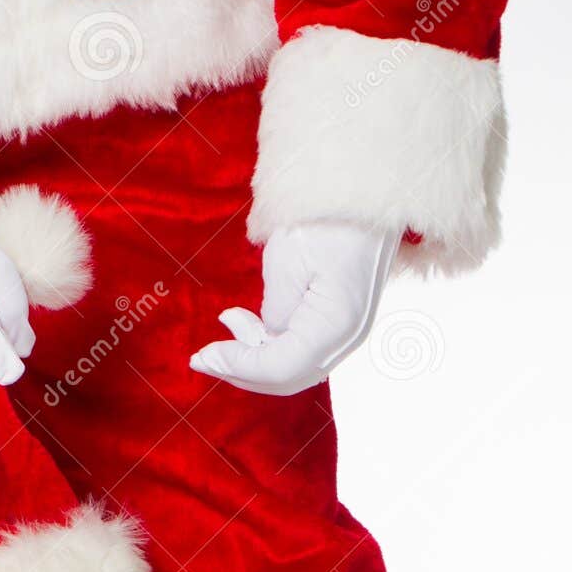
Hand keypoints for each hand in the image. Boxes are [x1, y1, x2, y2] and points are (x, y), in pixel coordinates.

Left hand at [190, 222, 400, 397]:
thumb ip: (273, 312)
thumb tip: (265, 336)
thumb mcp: (287, 263)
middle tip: (201, 358)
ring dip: (252, 359)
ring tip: (226, 325)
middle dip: (239, 371)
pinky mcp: (339, 325)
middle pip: (285, 379)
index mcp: (336, 326)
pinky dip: (267, 345)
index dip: (237, 366)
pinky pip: (298, 350)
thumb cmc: (329, 216)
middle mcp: (347, 339)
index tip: (203, 354)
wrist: (370, 193)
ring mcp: (346, 334)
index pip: (278, 368)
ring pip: (291, 369)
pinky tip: (245, 323)